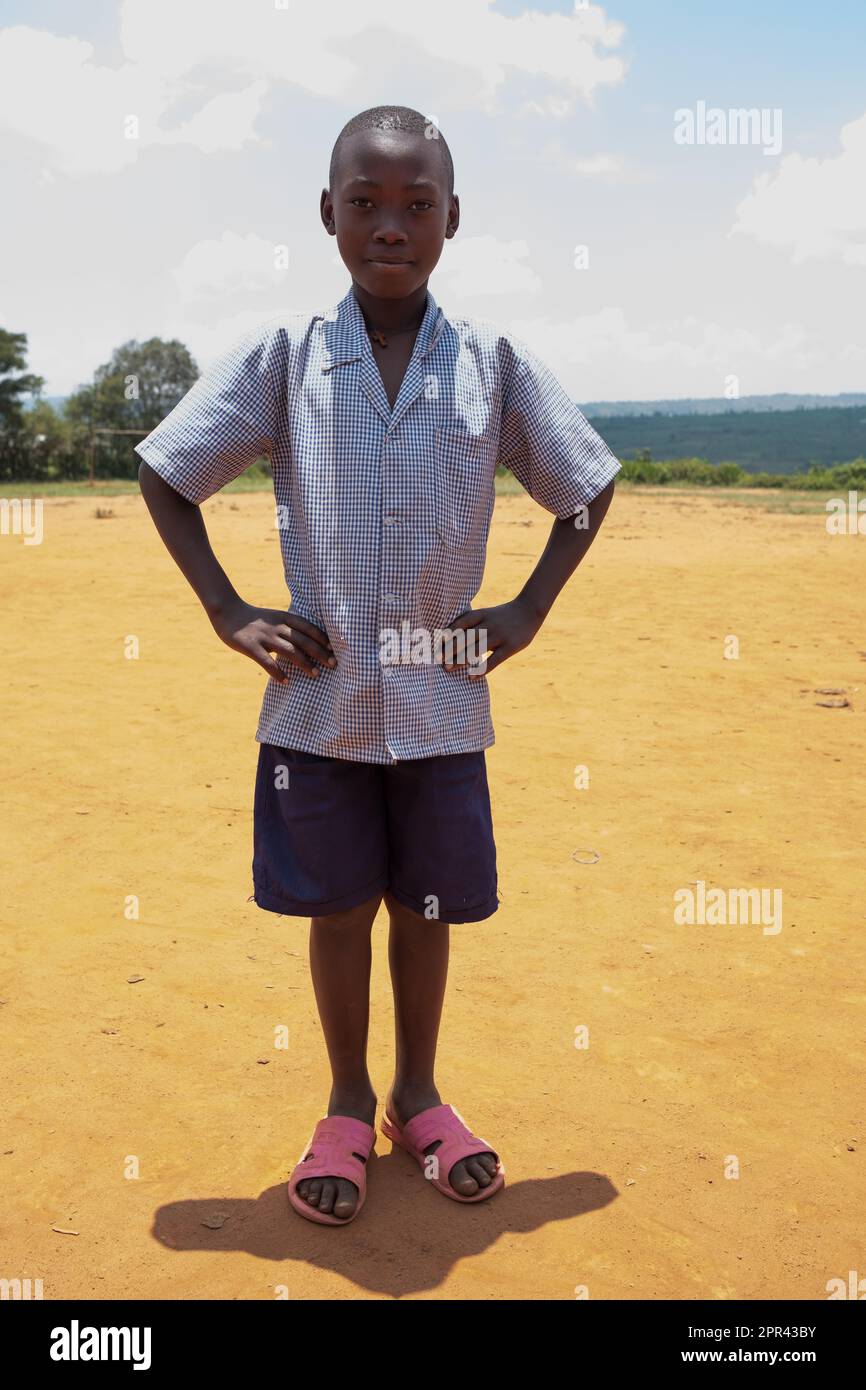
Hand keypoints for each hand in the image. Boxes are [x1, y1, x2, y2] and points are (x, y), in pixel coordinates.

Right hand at [209, 598, 334, 682]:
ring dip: (304, 663)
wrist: (227, 612)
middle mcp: (276, 626)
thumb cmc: (255, 619)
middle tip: (333, 664)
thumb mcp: (275, 617)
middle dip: (320, 652)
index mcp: (283, 617)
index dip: (322, 637)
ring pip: (289, 650)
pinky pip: (267, 661)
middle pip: (303, 640)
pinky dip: (278, 672)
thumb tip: (310, 642)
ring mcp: (264, 636)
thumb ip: (290, 627)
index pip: (307, 627)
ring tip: (316, 674)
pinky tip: (287, 681)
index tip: (335, 648)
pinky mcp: (250, 646)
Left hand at [445, 595, 543, 676]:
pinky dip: (482, 669)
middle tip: (437, 659)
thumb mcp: (486, 615)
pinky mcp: (511, 646)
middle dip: (450, 648)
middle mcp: (489, 624)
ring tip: (448, 668)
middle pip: (466, 637)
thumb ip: (471, 624)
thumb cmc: (502, 616)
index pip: (461, 623)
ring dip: (461, 659)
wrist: (530, 610)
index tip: (434, 644)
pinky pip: (495, 660)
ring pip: (477, 648)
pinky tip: (471, 677)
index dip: (447, 633)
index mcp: (481, 614)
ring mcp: (500, 635)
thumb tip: (447, 637)